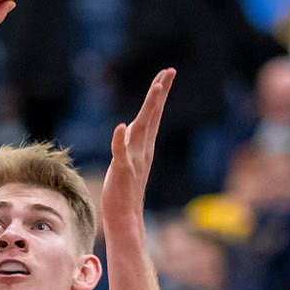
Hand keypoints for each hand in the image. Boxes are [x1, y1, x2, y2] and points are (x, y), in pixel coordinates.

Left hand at [99, 69, 174, 223]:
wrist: (125, 217)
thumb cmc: (123, 191)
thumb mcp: (126, 161)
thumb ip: (128, 144)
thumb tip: (127, 128)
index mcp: (144, 146)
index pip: (153, 115)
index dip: (159, 94)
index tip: (167, 74)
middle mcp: (143, 150)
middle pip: (152, 116)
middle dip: (160, 93)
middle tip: (170, 71)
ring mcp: (134, 160)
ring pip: (142, 128)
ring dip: (149, 108)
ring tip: (157, 88)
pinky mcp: (122, 171)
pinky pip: (121, 153)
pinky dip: (120, 140)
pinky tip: (121, 127)